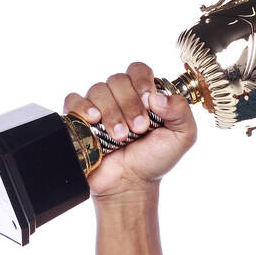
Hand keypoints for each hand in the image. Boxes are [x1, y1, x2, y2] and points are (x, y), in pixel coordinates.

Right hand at [63, 61, 196, 200]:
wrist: (130, 184)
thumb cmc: (155, 160)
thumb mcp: (182, 137)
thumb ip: (181, 112)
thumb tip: (158, 97)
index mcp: (144, 95)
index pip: (138, 70)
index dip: (141, 80)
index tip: (148, 101)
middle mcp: (121, 97)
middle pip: (118, 80)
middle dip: (130, 104)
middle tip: (138, 129)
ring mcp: (100, 107)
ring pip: (98, 90)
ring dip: (111, 113)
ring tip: (121, 137)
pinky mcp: (80, 120)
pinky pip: (73, 100)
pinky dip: (83, 108)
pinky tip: (94, 121)